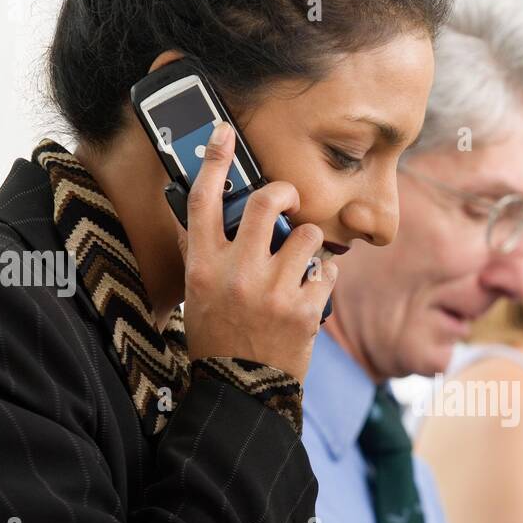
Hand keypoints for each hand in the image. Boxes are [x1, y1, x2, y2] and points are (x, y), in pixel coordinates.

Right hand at [174, 121, 334, 379]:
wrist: (241, 391)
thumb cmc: (216, 339)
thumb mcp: (196, 295)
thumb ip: (200, 253)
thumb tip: (195, 212)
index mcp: (203, 266)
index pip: (202, 200)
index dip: (214, 159)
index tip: (224, 131)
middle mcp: (237, 274)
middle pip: (265, 202)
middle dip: (285, 194)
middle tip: (289, 201)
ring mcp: (273, 292)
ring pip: (307, 235)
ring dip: (309, 244)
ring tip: (300, 262)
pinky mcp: (305, 311)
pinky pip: (327, 271)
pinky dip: (323, 278)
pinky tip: (311, 291)